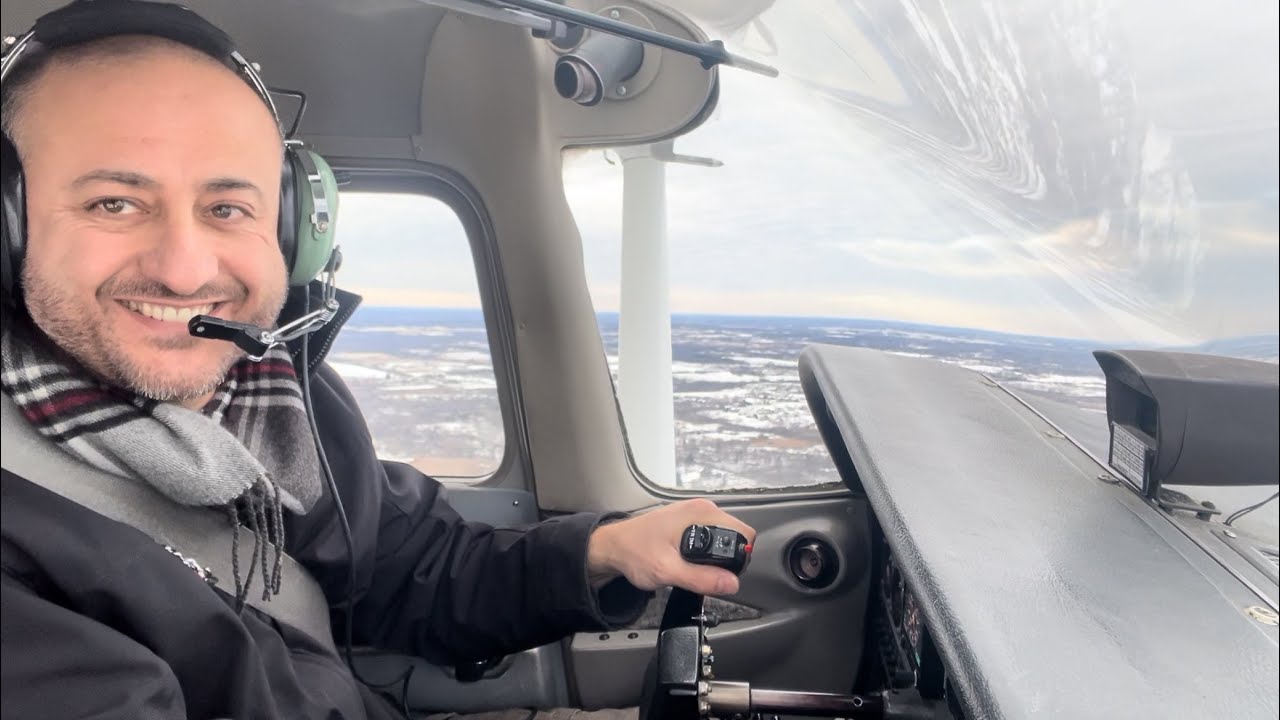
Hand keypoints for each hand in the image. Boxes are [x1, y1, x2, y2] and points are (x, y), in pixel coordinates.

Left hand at [587, 498, 756, 595]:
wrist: (613, 547)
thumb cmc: (634, 552)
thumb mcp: (667, 571)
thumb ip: (701, 578)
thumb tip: (730, 583)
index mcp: (700, 514)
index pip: (743, 533)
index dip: (740, 557)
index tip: (727, 574)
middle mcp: (700, 509)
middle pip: (736, 535)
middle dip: (729, 558)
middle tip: (708, 574)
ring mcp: (694, 513)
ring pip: (724, 537)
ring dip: (717, 556)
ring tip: (696, 568)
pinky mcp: (689, 521)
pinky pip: (711, 536)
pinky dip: (707, 552)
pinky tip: (691, 562)